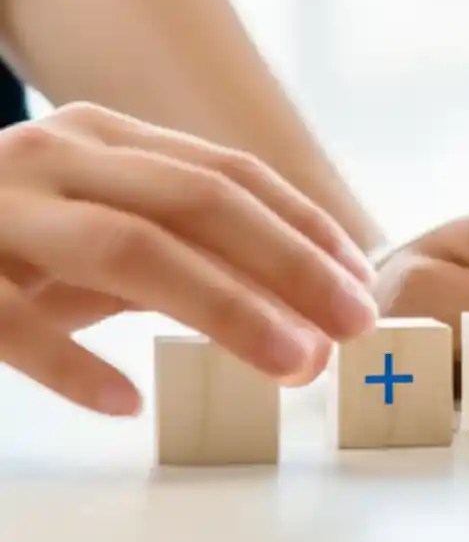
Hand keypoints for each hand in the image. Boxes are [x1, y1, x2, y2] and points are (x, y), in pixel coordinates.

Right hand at [0, 102, 377, 414]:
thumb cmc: (20, 242)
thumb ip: (195, 262)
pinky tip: (127, 402)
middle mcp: (58, 158)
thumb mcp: (106, 230)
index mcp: (107, 139)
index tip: (361, 285)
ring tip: (292, 365)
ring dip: (224, 308)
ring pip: (130, 250)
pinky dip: (72, 364)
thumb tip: (308, 328)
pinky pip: (12, 320)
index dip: (307, 229)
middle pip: (201, 204)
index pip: (232, 175)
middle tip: (354, 326)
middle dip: (292, 265)